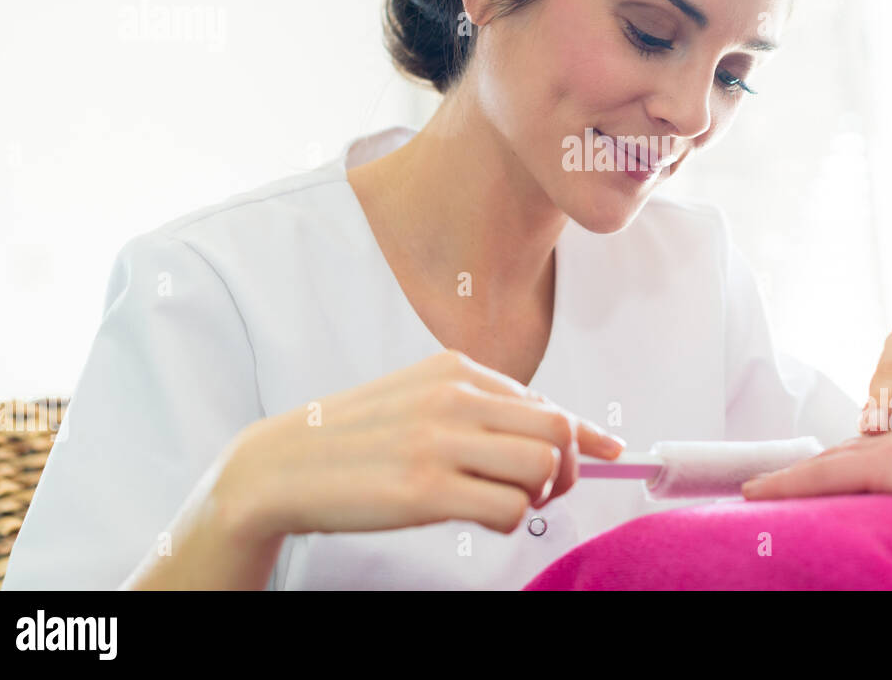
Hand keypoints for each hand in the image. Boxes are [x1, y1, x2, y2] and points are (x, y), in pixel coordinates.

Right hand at [219, 349, 625, 542]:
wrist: (282, 466)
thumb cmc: (357, 439)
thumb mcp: (419, 400)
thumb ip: (480, 409)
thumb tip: (553, 433)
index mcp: (455, 370)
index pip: (545, 401)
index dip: (584, 433)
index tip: (609, 451)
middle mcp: (454, 397)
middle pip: (557, 430)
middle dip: (567, 468)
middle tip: (543, 491)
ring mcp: (439, 441)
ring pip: (543, 468)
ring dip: (537, 497)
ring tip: (506, 504)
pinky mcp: (425, 489)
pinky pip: (509, 508)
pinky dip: (509, 520)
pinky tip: (480, 517)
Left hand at [742, 401, 891, 540]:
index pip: (891, 449)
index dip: (858, 459)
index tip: (833, 472)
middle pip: (852, 451)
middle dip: (815, 466)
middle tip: (775, 483)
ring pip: (830, 462)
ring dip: (791, 476)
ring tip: (756, 489)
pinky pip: (823, 477)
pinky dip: (786, 484)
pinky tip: (756, 493)